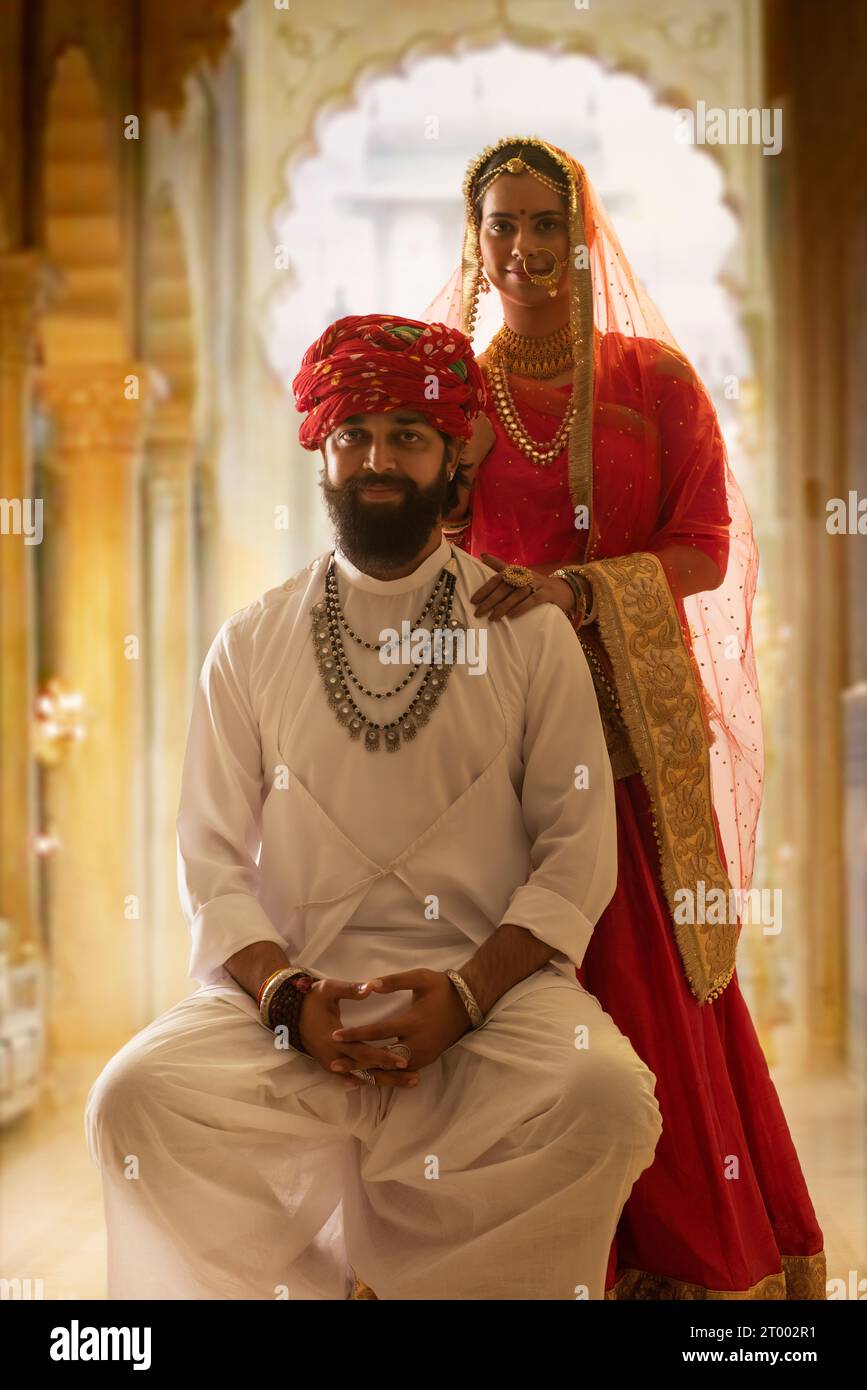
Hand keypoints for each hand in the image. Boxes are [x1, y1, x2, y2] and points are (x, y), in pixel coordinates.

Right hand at [297, 977, 420, 1089]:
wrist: (289, 1013)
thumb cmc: (310, 1000)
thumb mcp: (328, 989)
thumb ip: (350, 989)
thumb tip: (370, 988)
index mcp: (334, 1040)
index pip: (363, 1053)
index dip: (383, 1058)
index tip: (404, 1060)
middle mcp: (334, 1058)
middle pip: (367, 1072)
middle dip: (392, 1076)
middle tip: (415, 1079)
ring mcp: (332, 1064)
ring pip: (363, 1078)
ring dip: (386, 1081)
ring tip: (410, 1082)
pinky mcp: (333, 1065)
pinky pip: (355, 1077)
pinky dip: (372, 1080)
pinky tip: (388, 1083)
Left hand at [330, 970, 472, 1088]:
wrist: (469, 1004)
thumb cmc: (443, 988)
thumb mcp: (420, 978)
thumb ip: (394, 981)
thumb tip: (369, 985)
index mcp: (413, 1022)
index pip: (378, 1030)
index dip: (356, 1033)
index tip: (334, 1035)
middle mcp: (417, 1043)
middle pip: (381, 1057)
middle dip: (356, 1061)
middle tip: (333, 1062)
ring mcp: (423, 1055)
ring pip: (391, 1070)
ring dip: (368, 1072)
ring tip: (345, 1076)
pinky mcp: (426, 1060)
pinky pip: (401, 1072)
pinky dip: (384, 1076)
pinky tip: (369, 1078)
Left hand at [471, 552, 576, 621]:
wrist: (563, 589)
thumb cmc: (535, 584)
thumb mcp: (519, 574)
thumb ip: (501, 567)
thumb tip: (482, 555)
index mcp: (517, 571)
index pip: (497, 577)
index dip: (485, 588)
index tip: (473, 600)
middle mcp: (525, 575)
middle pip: (504, 587)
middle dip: (490, 600)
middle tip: (478, 612)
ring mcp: (536, 584)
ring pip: (516, 595)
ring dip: (502, 607)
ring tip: (492, 617)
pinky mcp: (547, 594)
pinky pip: (532, 600)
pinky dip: (521, 607)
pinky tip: (511, 616)